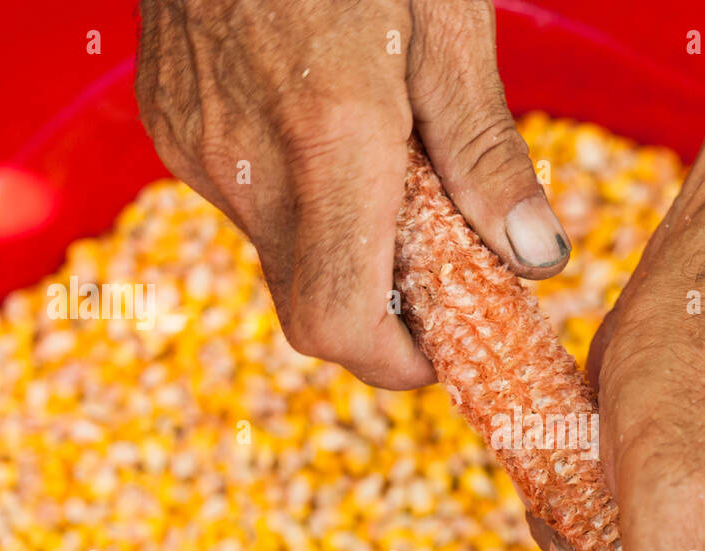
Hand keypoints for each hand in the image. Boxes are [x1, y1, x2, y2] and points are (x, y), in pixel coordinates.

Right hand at [135, 0, 569, 387]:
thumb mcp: (448, 24)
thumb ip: (486, 153)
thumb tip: (535, 257)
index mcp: (328, 136)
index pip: (340, 324)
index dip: (396, 363)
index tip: (446, 344)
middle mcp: (245, 160)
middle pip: (312, 308)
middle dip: (381, 312)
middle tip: (437, 266)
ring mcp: (195, 146)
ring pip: (280, 258)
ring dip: (341, 251)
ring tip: (387, 174)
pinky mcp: (169, 126)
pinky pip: (243, 205)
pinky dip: (298, 203)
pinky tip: (326, 137)